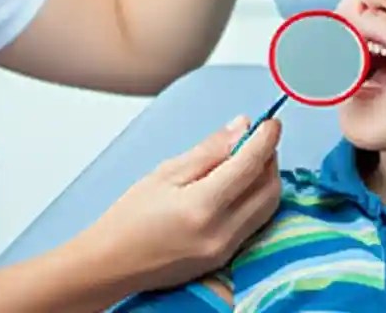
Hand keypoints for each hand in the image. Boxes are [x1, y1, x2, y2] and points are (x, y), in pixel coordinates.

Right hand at [79, 115, 281, 293]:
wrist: (113, 264)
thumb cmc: (130, 217)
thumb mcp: (165, 174)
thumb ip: (208, 151)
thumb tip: (241, 127)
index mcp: (202, 206)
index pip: (249, 166)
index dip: (266, 139)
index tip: (271, 122)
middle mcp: (221, 232)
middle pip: (268, 188)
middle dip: (270, 158)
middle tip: (259, 138)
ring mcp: (226, 250)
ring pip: (267, 207)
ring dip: (266, 178)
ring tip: (250, 158)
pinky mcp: (226, 259)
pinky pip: (256, 223)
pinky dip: (257, 199)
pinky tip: (241, 185)